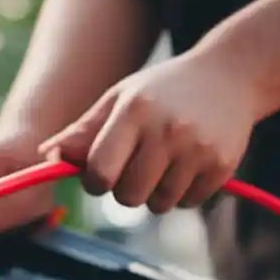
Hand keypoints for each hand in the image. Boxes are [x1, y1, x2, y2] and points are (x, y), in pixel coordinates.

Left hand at [40, 51, 258, 212]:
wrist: (231, 75)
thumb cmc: (161, 90)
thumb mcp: (119, 98)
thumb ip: (83, 131)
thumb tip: (47, 156)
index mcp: (133, 112)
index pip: (99, 172)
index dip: (95, 181)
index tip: (101, 173)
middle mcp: (167, 130)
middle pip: (127, 197)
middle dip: (125, 189)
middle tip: (136, 164)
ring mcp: (197, 149)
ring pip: (158, 205)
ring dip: (154, 192)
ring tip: (164, 161)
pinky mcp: (222, 165)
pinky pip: (187, 203)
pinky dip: (182, 192)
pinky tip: (188, 163)